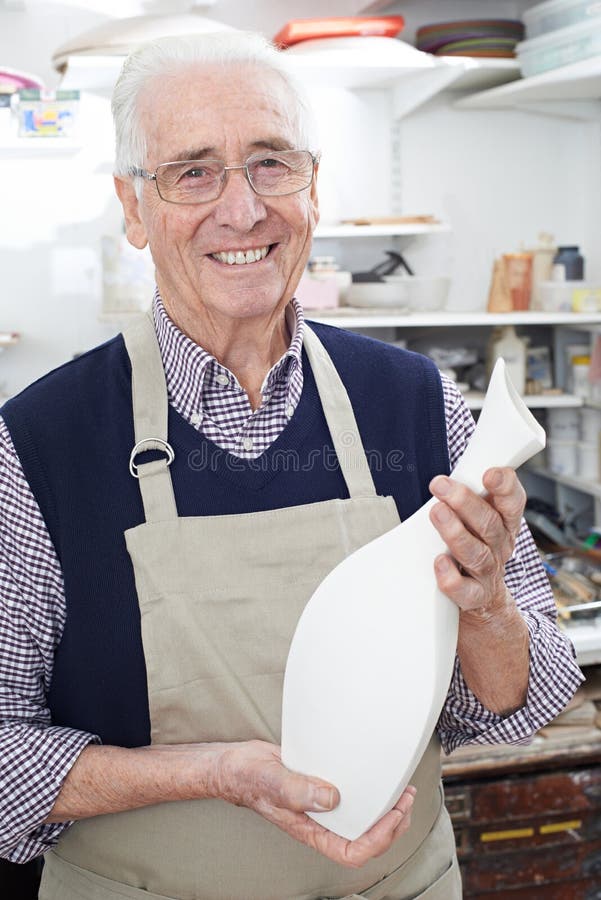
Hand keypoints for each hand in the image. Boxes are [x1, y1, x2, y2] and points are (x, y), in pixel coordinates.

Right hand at [210, 739, 415, 866]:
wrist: (236, 764)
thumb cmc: (248, 779)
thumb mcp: (272, 783)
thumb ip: (299, 792)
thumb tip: (332, 798)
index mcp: (311, 831)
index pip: (352, 852)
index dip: (378, 840)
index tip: (392, 814)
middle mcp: (322, 821)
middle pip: (366, 838)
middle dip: (393, 823)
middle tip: (406, 797)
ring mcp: (324, 805)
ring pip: (364, 819)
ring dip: (387, 809)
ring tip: (401, 790)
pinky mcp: (324, 786)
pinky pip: (354, 796)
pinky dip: (371, 790)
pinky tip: (378, 775)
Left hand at [429, 467, 525, 625]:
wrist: (484, 606)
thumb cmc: (475, 552)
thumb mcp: (479, 524)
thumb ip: (468, 500)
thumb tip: (445, 476)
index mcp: (504, 525)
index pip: (513, 502)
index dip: (505, 486)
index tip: (490, 473)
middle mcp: (500, 547)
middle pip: (489, 524)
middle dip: (465, 502)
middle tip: (441, 485)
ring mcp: (488, 574)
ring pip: (476, 554)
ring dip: (455, 532)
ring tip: (437, 513)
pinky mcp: (473, 598)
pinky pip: (463, 590)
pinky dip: (450, 577)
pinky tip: (439, 562)